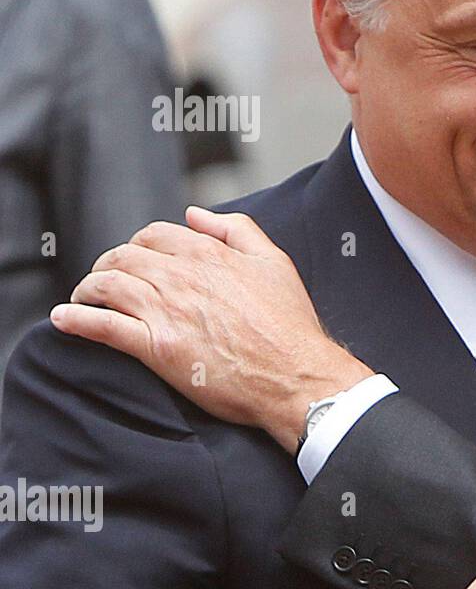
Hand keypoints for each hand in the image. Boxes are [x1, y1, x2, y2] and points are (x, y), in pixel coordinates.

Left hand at [50, 206, 371, 451]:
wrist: (295, 375)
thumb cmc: (290, 324)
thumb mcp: (276, 262)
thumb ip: (237, 228)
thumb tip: (195, 214)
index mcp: (209, 254)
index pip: (154, 235)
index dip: (139, 244)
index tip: (137, 259)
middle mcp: (182, 278)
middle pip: (123, 257)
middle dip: (107, 264)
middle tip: (104, 279)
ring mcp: (167, 312)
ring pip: (107, 285)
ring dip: (88, 288)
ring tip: (84, 297)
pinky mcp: (157, 349)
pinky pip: (104, 327)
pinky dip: (78, 320)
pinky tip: (66, 318)